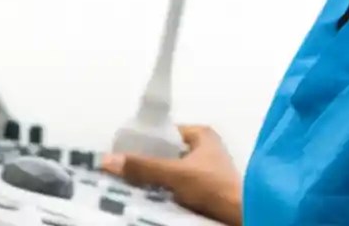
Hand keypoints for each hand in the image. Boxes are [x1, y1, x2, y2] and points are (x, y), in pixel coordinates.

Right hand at [102, 125, 242, 225]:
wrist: (240, 215)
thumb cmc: (213, 187)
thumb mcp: (176, 174)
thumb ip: (143, 167)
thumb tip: (107, 160)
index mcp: (201, 134)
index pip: (165, 133)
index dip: (145, 141)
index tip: (124, 152)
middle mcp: (205, 148)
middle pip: (167, 153)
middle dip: (149, 163)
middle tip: (125, 170)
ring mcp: (207, 170)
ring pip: (172, 171)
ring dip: (157, 179)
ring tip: (132, 184)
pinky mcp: (207, 189)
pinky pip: (179, 186)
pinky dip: (166, 191)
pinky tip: (151, 196)